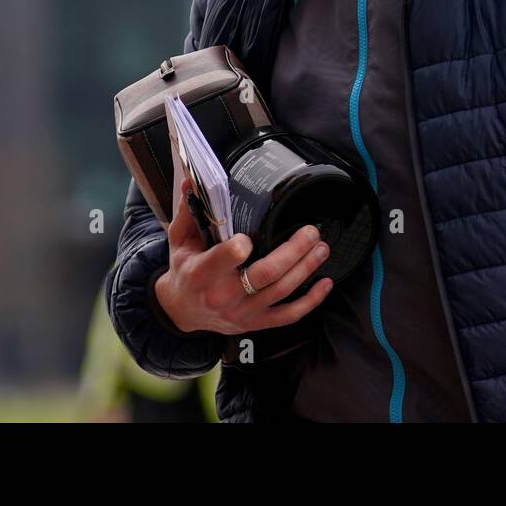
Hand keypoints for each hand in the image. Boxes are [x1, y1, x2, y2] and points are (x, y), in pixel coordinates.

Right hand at [152, 174, 334, 334]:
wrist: (182, 311)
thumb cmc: (185, 270)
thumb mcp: (180, 241)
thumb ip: (188, 212)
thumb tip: (191, 183)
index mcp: (201, 273)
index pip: (221, 261)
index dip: (237, 249)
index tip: (248, 237)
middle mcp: (224, 296)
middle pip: (265, 274)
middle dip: (293, 251)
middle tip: (310, 232)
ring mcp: (243, 312)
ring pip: (281, 291)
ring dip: (306, 268)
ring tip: (321, 247)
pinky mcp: (256, 322)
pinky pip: (288, 315)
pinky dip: (311, 301)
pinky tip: (325, 283)